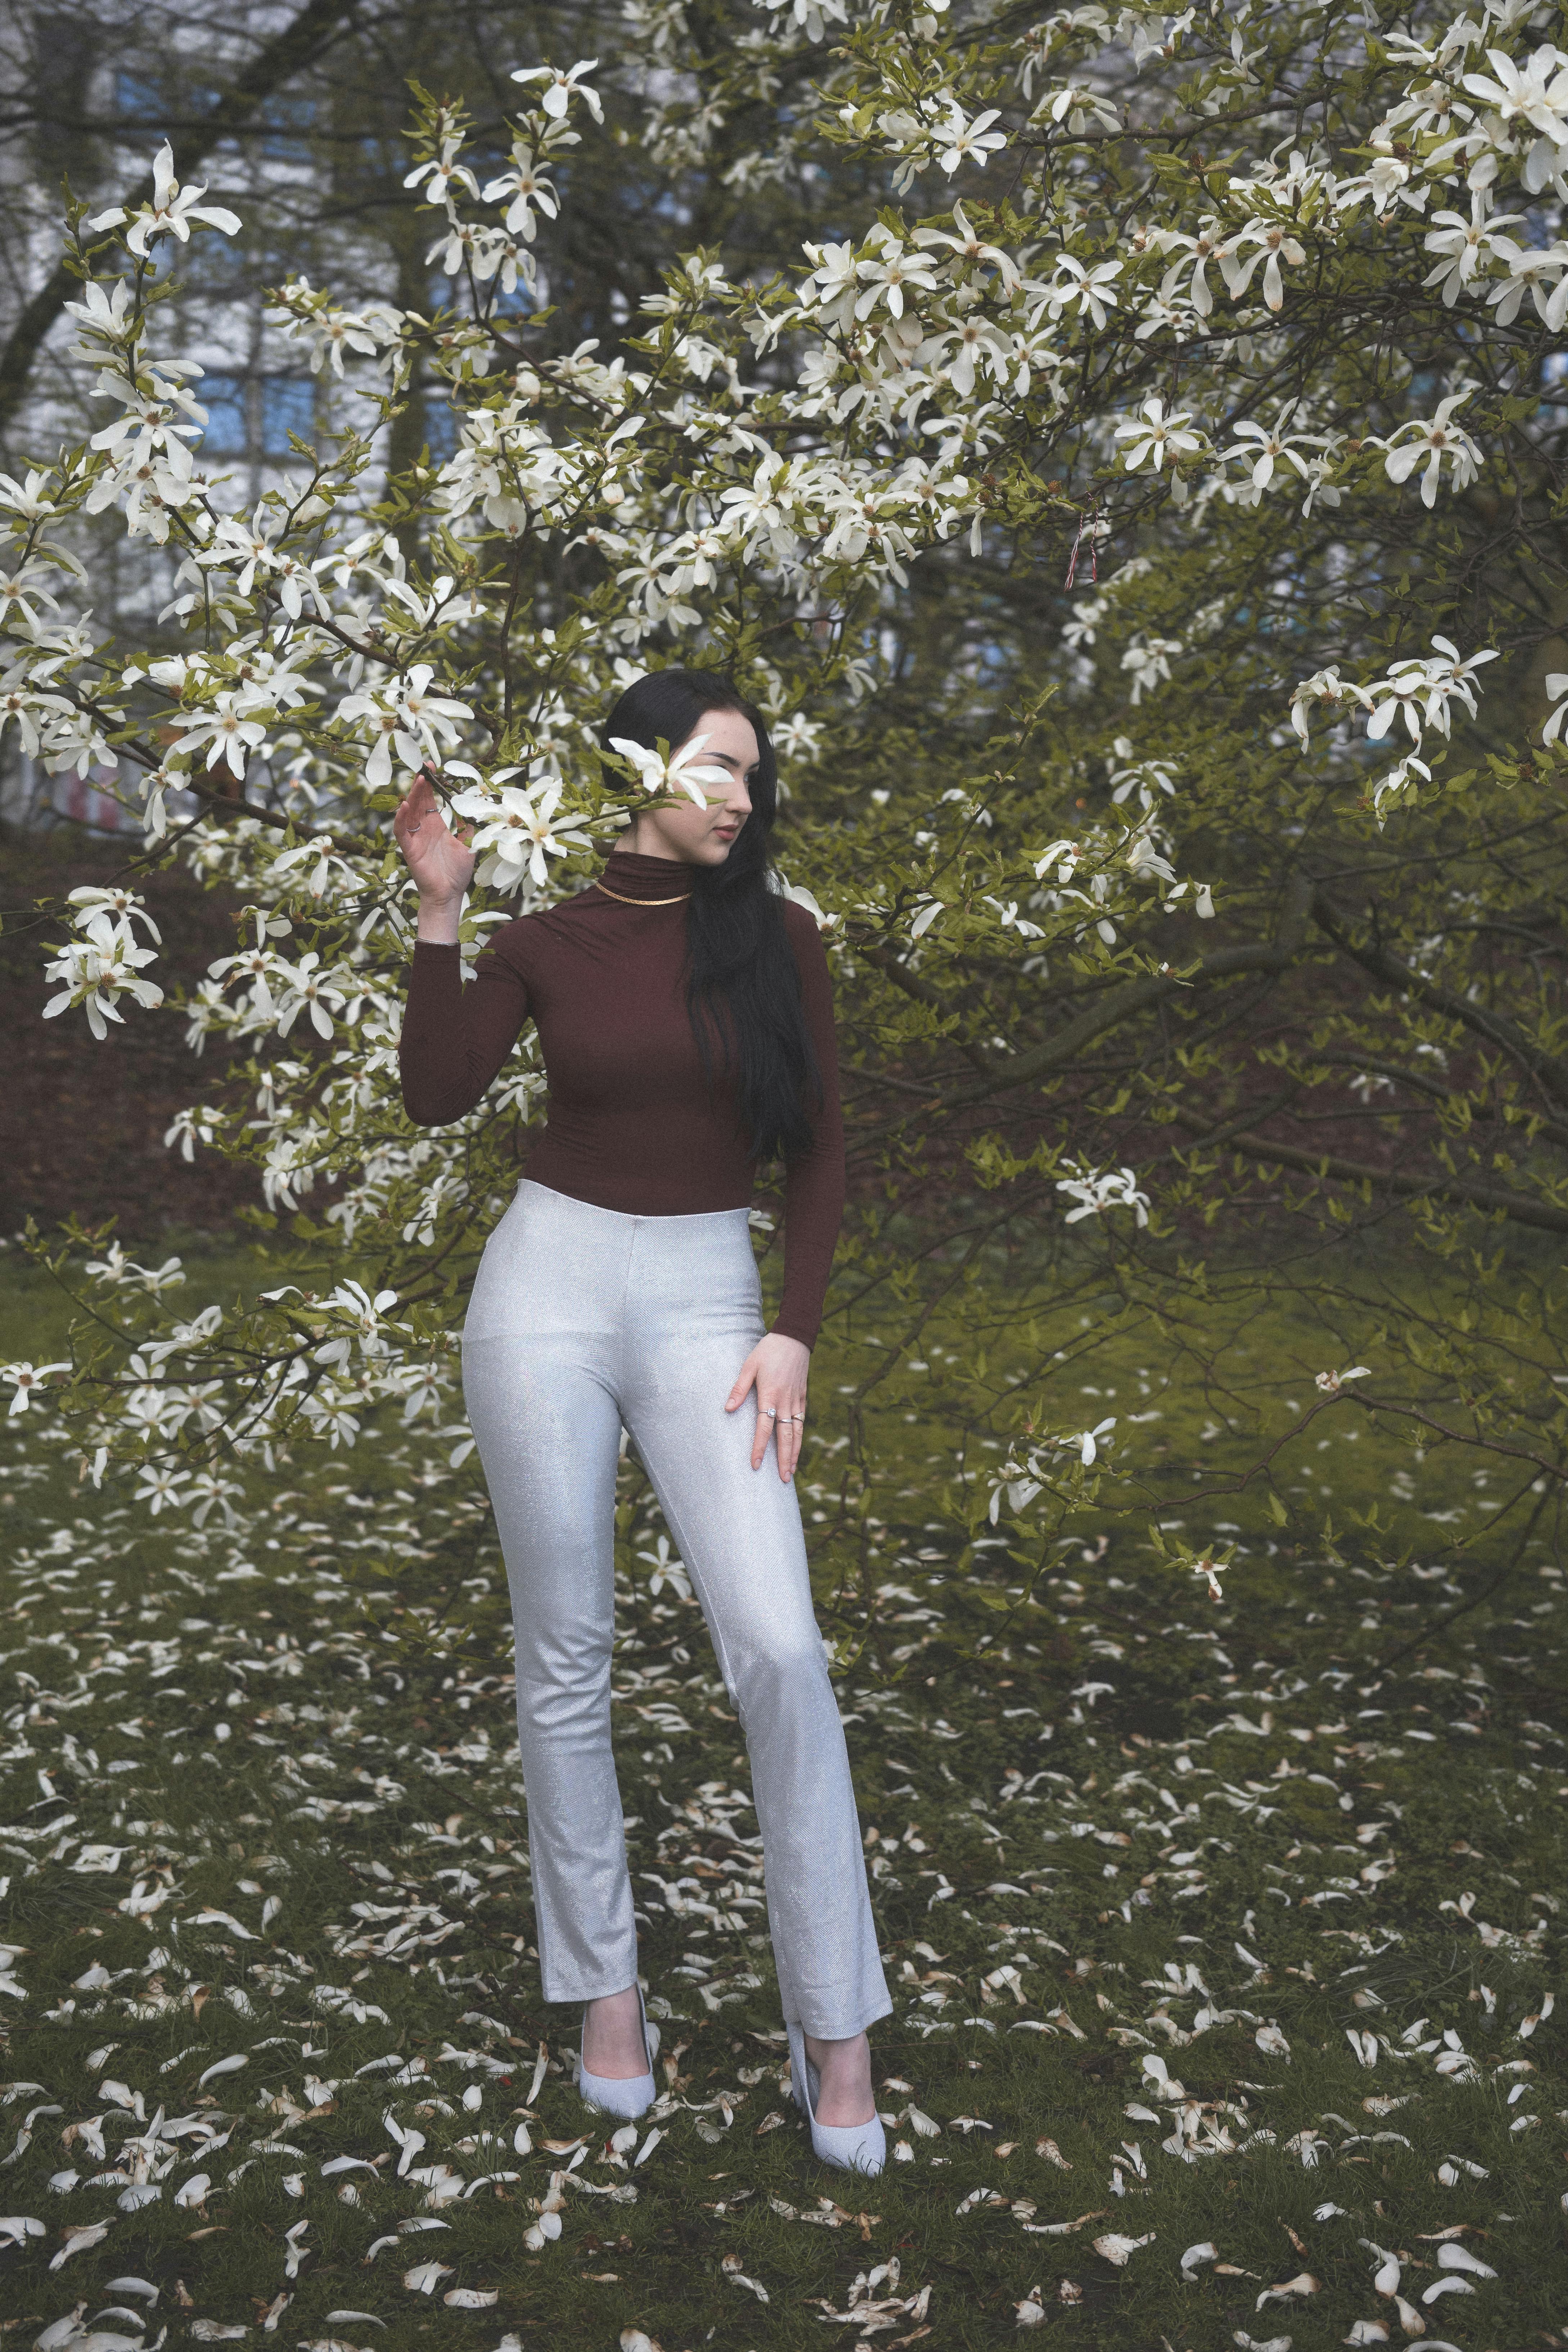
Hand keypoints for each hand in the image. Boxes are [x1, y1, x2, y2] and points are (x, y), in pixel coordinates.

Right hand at [394, 766, 474, 939]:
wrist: (450, 894)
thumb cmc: (456, 872)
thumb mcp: (467, 845)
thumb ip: (468, 828)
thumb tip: (475, 812)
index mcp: (436, 826)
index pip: (430, 800)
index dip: (430, 784)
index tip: (432, 767)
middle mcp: (424, 829)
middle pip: (419, 801)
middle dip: (421, 784)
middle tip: (424, 767)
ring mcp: (415, 838)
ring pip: (409, 812)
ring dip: (412, 796)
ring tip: (418, 781)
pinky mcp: (409, 849)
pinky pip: (401, 831)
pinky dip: (400, 819)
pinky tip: (404, 806)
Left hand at [725, 1331, 809, 1481]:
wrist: (794, 1337)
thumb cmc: (768, 1351)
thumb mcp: (749, 1366)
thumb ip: (739, 1389)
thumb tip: (728, 1409)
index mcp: (770, 1394)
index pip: (764, 1427)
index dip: (759, 1447)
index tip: (756, 1464)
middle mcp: (785, 1401)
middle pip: (785, 1436)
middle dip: (784, 1459)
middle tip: (783, 1479)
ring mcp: (796, 1400)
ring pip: (796, 1432)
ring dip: (794, 1453)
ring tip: (791, 1472)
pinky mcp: (802, 1397)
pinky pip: (801, 1422)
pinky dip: (799, 1438)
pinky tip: (797, 1449)